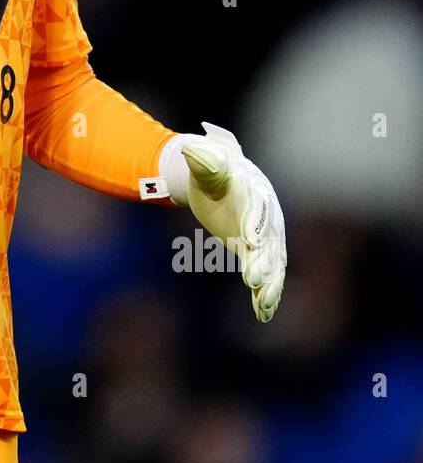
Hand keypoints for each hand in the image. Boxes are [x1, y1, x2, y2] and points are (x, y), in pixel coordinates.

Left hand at [162, 123, 286, 321]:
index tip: (250, 241)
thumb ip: (203, 160)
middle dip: (263, 261)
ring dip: (270, 284)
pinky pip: (265, 275)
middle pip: (269, 240)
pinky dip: (265, 294)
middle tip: (254, 280)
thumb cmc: (209, 167)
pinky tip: (263, 314)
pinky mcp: (256, 252)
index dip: (255, 225)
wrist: (215, 175)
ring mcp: (265, 236)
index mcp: (256, 190)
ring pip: (272, 263)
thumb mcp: (205, 162)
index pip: (258, 209)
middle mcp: (267, 216)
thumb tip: (190, 148)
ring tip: (265, 305)